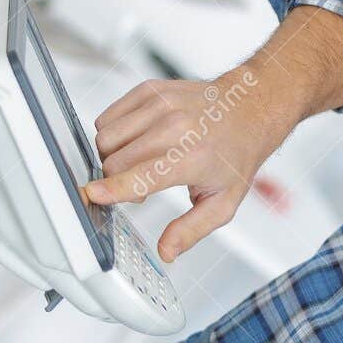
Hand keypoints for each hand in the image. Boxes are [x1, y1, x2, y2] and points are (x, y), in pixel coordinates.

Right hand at [85, 68, 293, 261]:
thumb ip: (192, 229)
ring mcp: (162, 104)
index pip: (138, 176)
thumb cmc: (237, 153)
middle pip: (113, 161)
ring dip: (112, 156)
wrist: (250, 108)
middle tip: (143, 184)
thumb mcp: (224, 201)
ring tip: (140, 161)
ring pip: (105, 137)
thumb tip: (166, 251)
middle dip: (117, 180)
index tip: (92, 195)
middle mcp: (175, 127)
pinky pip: (108, 117)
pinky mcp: (150, 90)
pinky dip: (114, 133)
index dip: (110, 190)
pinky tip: (138, 141)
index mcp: (193, 157)